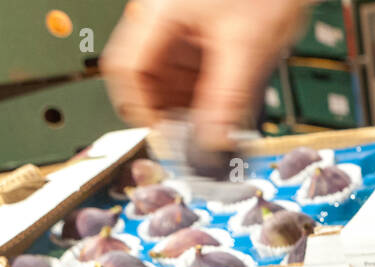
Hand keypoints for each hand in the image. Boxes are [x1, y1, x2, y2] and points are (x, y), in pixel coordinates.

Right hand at [101, 0, 308, 146]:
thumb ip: (227, 99)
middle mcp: (164, 18)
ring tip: (219, 129)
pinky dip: (210, 95)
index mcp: (159, 13)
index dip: (142, 110)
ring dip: (193, 107)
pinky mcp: (206, 33)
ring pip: (173, 78)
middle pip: (149, 77)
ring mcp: (185, 25)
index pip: (128, 69)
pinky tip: (229, 110)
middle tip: (196, 143)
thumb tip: (213, 144)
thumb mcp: (247, 47)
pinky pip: (196, 72)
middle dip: (171, 112)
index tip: (166, 139)